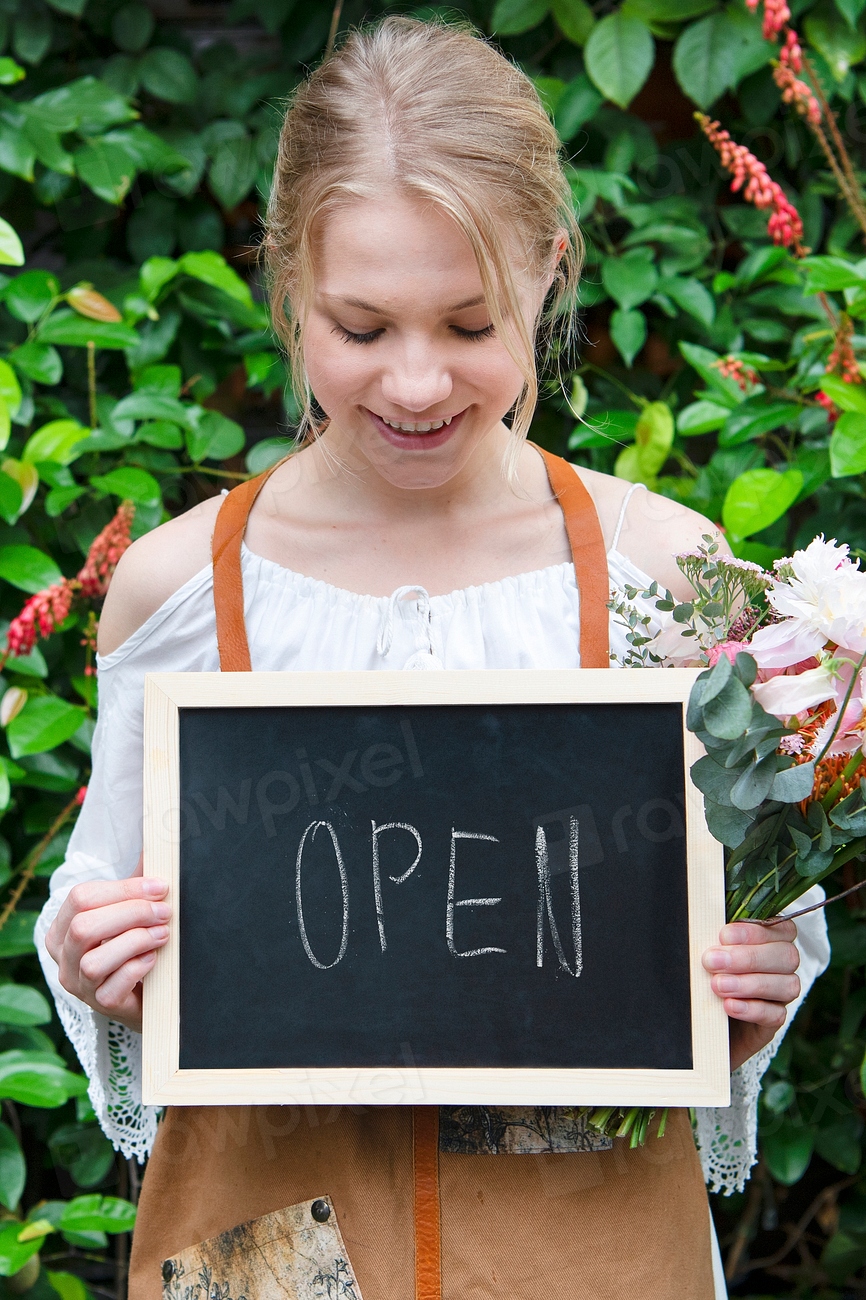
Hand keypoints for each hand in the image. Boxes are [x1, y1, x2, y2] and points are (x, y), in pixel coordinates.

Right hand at [45, 856, 169, 1033]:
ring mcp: (78, 984)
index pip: (82, 897)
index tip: (160, 887)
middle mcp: (63, 956)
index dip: (124, 889)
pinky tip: (154, 959)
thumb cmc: (134, 944)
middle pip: (85, 926)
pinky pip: (112, 986)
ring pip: (94, 960)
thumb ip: (135, 883)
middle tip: (166, 911)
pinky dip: (136, 968)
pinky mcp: (99, 1005)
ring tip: (162, 934)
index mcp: (63, 926)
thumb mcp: (130, 912)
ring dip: (135, 941)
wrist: (146, 992)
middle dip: (132, 913)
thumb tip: (157, 847)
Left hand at [702, 920, 799, 1071]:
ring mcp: (780, 996)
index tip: (724, 935)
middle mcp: (781, 967)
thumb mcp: (709, 954)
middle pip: (786, 956)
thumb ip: (715, 938)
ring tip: (718, 985)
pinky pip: (776, 1015)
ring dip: (750, 984)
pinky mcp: (772, 1023)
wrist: (697, 1023)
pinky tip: (730, 1006)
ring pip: (787, 985)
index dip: (757, 931)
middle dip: (748, 957)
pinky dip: (752, 1009)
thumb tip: (704, 921)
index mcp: (770, 942)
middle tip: (713, 961)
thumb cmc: (703, 976)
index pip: (783, 929)